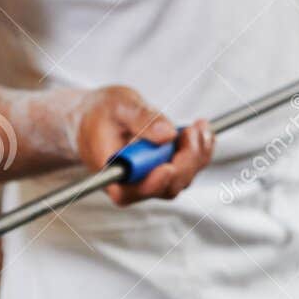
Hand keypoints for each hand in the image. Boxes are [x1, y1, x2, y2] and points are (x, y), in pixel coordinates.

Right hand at [72, 87, 213, 206]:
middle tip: (190, 131)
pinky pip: (190, 168)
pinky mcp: (165, 171)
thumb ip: (141, 119)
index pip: (131, 191)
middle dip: (185, 160)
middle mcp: (132, 184)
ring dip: (197, 153)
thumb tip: (167, 134)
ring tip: (197, 126)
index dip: (153, 183)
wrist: (97, 117)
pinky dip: (200, 150)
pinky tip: (200, 131)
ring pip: (183, 178)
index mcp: (111, 173)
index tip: (167, 167)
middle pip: (166, 186)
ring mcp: (151, 180)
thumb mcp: (117, 107)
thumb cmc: (100, 114)